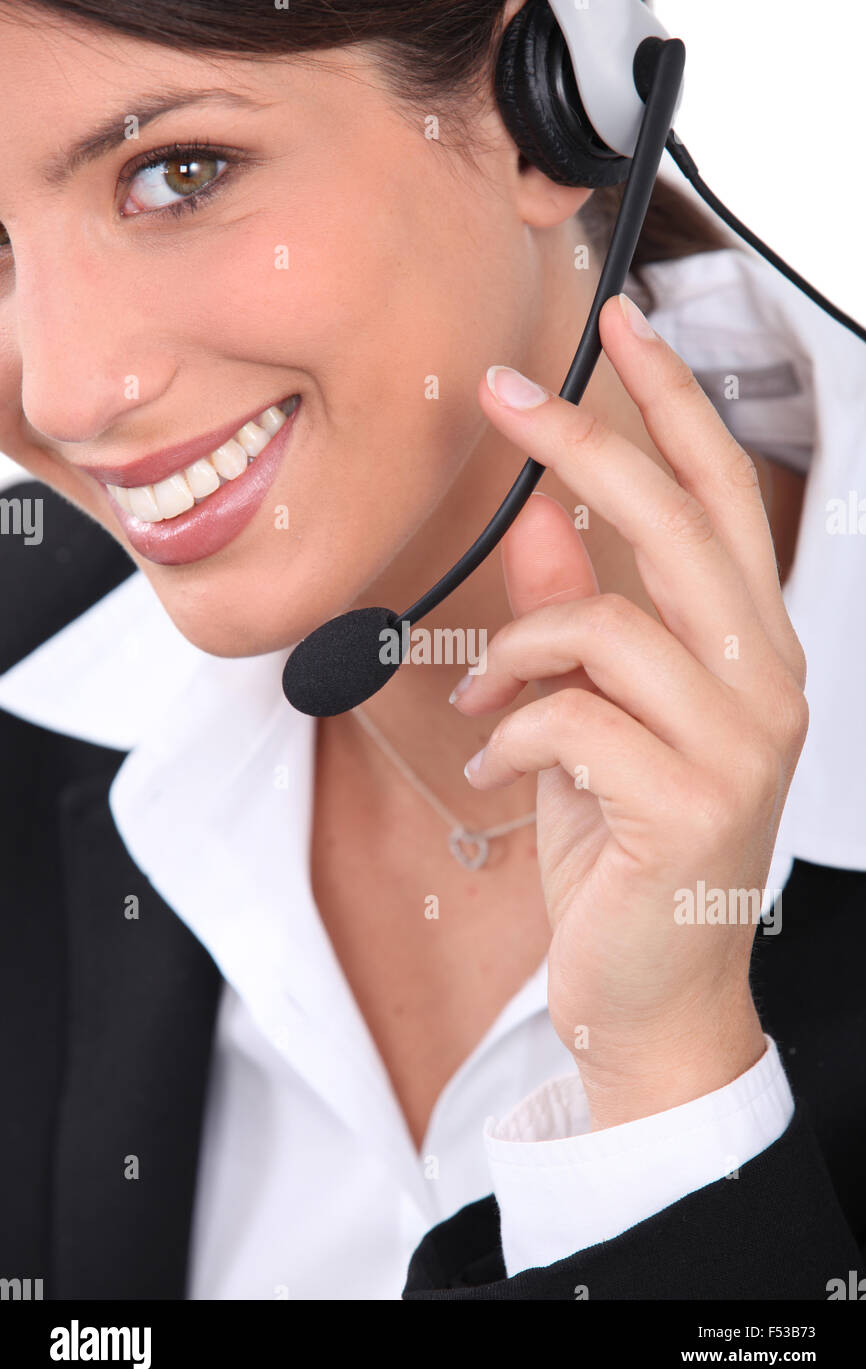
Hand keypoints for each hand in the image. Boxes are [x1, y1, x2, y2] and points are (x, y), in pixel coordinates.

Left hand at [450, 293, 807, 1129]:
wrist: (649, 998)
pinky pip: (570, 716)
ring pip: (609, 624)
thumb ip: (573, 619)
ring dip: (518, 649)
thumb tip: (542, 520)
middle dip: (586, 440)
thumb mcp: (590, 719)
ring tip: (482, 697)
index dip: (672, 403)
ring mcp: (738, 744)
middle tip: (502, 390)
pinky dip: (511, 728)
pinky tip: (495, 763)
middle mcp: (764, 683)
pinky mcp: (691, 804)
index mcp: (747, 652)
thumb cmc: (625, 855)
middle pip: (678, 522)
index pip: (720, 497)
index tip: (618, 325)